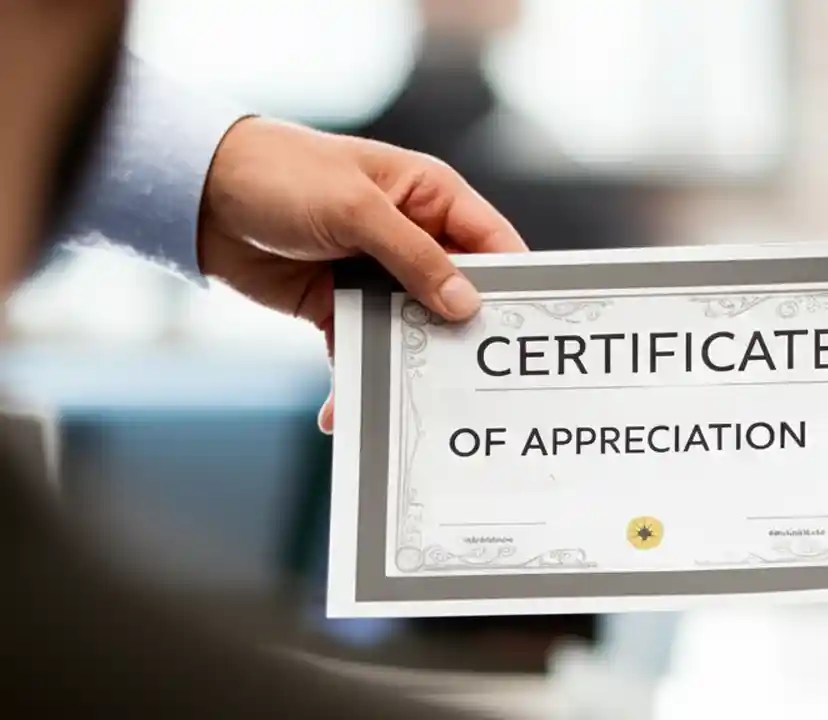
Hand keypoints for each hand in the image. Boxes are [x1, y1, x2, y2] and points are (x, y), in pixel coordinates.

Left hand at [197, 118, 526, 431]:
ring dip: (408, 366)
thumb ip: (416, 257)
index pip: (492, 241)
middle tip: (476, 381)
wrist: (199, 197)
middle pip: (457, 294)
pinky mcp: (340, 306)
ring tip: (413, 407)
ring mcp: (377, 274)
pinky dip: (355, 380)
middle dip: (462, 336)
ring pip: (411, 329)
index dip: (514, 282)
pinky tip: (344, 411)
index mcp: (430, 196)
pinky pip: (363, 348)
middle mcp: (413, 237)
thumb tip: (466, 304)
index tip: (528, 326)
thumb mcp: (357, 210)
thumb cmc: (282, 173)